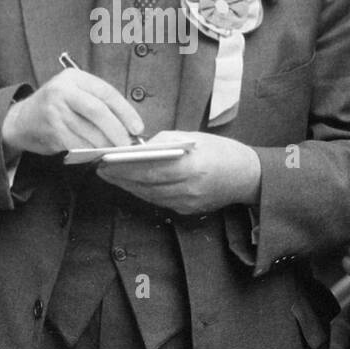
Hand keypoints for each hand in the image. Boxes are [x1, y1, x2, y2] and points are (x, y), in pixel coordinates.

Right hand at [0, 68, 142, 156]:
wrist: (22, 119)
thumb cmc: (56, 106)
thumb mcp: (75, 92)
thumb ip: (98, 102)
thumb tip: (128, 123)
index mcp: (74, 78)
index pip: (106, 92)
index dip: (125, 111)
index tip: (137, 127)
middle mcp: (63, 91)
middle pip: (97, 111)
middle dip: (116, 130)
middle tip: (126, 143)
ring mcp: (55, 111)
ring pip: (88, 131)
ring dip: (105, 144)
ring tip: (114, 149)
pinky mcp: (51, 130)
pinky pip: (78, 144)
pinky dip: (91, 151)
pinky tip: (97, 153)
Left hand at [94, 131, 260, 214]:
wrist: (248, 176)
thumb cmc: (222, 151)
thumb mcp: (195, 137)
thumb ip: (166, 141)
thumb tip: (140, 146)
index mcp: (191, 166)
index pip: (150, 169)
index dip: (125, 168)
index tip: (106, 161)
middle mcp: (189, 188)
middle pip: (146, 185)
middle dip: (120, 178)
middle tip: (100, 170)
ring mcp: (188, 203)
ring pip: (150, 196)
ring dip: (128, 187)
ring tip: (111, 177)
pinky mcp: (188, 211)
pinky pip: (160, 202)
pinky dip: (143, 193)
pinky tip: (131, 184)